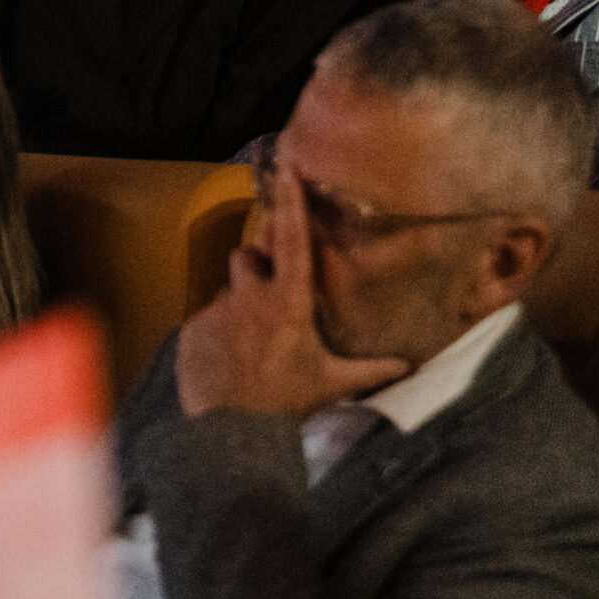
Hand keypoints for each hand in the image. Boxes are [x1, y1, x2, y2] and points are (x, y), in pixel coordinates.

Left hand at [175, 155, 412, 418]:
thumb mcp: (334, 383)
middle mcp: (248, 296)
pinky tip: (228, 362)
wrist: (233, 432)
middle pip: (248, 257)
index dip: (290, 200)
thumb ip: (371, 368)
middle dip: (257, 267)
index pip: (291, 238)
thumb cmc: (289, 403)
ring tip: (249, 345)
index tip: (287, 166)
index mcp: (288, 301)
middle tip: (269, 299)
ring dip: (238, 306)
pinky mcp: (189, 328)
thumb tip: (410, 364)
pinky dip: (217, 334)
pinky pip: (205, 320)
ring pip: (227, 292)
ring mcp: (214, 311)